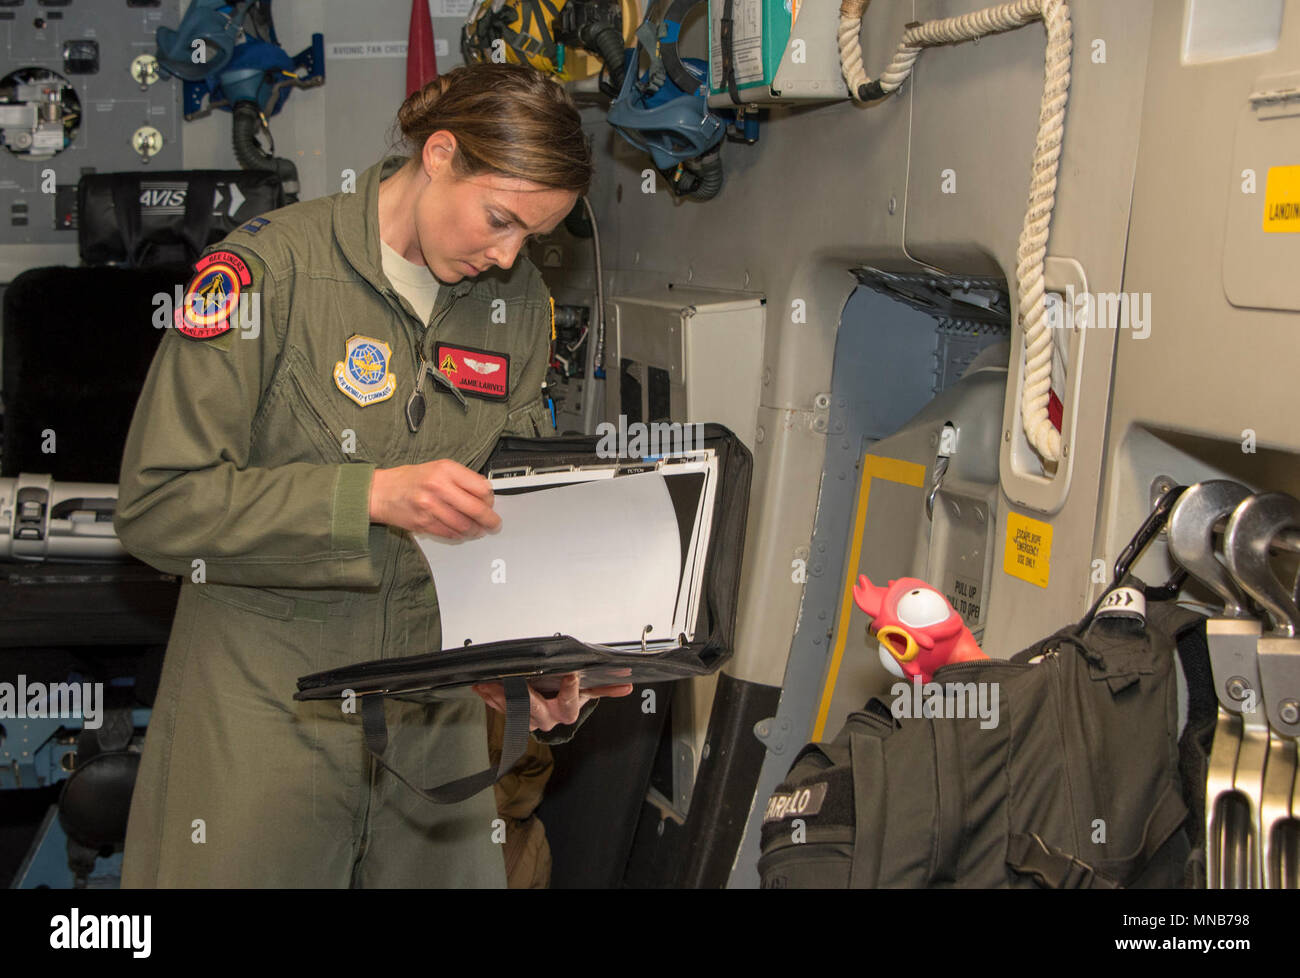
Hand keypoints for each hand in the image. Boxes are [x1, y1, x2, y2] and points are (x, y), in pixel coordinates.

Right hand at [369, 458, 500, 539]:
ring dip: (476, 531)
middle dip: (490, 520)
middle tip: (494, 523)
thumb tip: (483, 492)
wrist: (380, 492)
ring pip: (465, 525)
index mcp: (445, 470)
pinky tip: (462, 532)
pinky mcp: (424, 523)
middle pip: (476, 509)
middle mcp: (438, 487)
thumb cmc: (408, 479)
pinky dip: (460, 535)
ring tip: (478, 530)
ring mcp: (430, 507)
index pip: (480, 487)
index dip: (490, 499)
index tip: (491, 503)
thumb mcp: (437, 468)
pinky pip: (450, 533)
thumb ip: (461, 478)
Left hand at [472, 672, 634, 731]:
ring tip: (488, 683)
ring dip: (500, 696)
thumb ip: (606, 688)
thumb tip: (628, 685)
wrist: (555, 715)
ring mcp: (530, 719)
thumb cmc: (569, 699)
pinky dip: (491, 697)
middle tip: (515, 682)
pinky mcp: (515, 716)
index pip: (571, 701)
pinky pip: (502, 708)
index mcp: (567, 710)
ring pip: (515, 709)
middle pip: (536, 709)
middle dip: (524, 695)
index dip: (571, 689)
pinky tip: (481, 687)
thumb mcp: (588, 692)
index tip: (571, 675)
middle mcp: (548, 718)